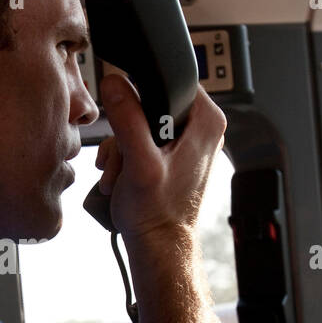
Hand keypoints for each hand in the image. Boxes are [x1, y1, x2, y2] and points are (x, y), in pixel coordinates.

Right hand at [92, 73, 225, 251]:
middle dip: (126, 129)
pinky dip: (126, 154)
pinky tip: (120, 174)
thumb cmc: (156, 213)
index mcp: (206, 120)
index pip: (170, 79)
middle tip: (123, 156)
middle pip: (151, 102)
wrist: (158, 244)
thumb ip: (128, 120)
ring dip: (122, 146)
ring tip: (119, 172)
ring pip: (142, 122)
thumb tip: (115, 83)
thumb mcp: (138, 163)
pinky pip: (143, 139)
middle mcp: (203, 127)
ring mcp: (189, 141)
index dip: (141, 95)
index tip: (129, 121)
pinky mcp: (175, 154)